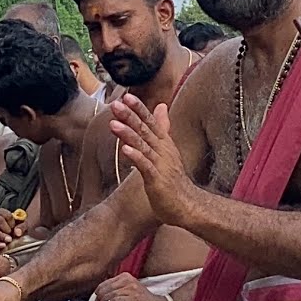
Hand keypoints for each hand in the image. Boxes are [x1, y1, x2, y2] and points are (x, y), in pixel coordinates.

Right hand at [0, 209, 23, 251]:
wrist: (16, 241)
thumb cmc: (19, 230)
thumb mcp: (23, 226)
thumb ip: (22, 227)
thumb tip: (17, 232)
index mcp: (2, 214)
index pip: (2, 212)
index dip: (8, 218)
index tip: (14, 225)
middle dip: (2, 226)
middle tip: (10, 232)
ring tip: (8, 240)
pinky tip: (3, 246)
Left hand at [109, 95, 194, 224]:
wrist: (187, 204)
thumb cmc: (174, 178)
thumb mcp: (167, 149)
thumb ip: (162, 127)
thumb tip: (161, 106)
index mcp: (164, 143)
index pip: (150, 121)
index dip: (139, 109)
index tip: (126, 97)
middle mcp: (163, 150)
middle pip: (145, 130)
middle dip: (130, 116)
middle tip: (115, 104)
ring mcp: (160, 164)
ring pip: (143, 146)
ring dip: (128, 134)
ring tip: (113, 124)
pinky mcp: (157, 180)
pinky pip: (145, 166)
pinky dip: (135, 157)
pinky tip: (124, 149)